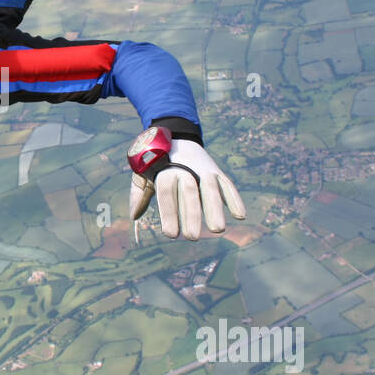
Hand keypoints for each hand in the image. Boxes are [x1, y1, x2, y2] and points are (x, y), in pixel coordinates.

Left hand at [128, 133, 245, 239]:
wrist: (176, 136)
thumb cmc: (157, 162)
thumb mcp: (143, 172)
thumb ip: (138, 193)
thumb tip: (135, 215)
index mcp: (165, 170)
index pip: (167, 192)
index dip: (169, 213)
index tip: (170, 234)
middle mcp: (186, 168)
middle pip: (189, 192)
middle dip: (191, 215)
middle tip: (192, 238)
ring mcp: (204, 169)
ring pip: (210, 188)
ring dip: (215, 209)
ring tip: (218, 230)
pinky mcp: (216, 171)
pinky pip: (227, 184)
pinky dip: (234, 198)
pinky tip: (240, 215)